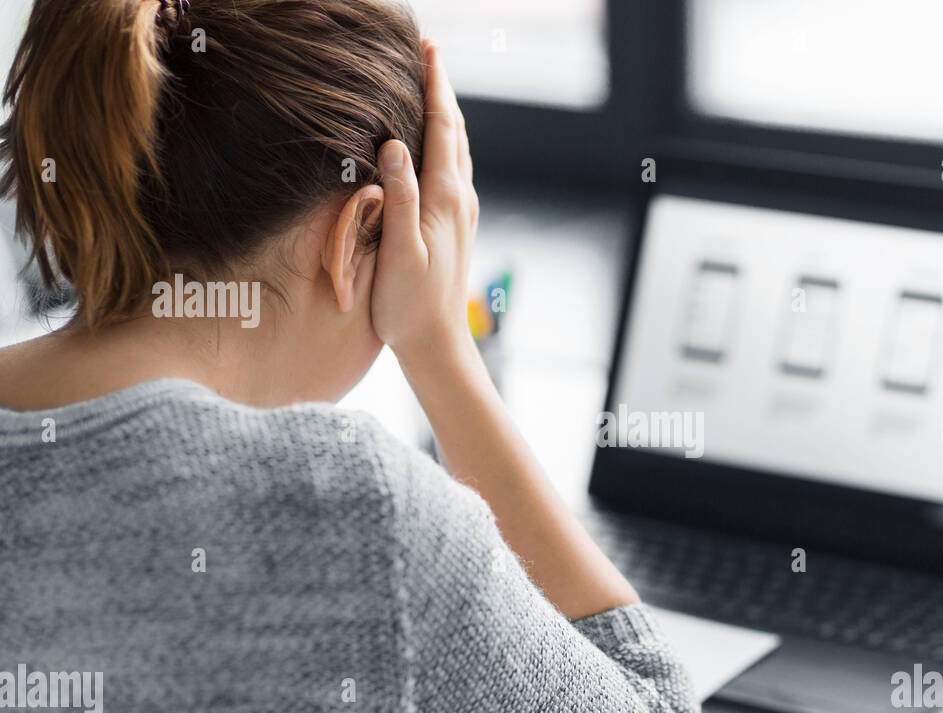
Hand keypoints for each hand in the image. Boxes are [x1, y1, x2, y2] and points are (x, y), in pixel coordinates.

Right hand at [371, 40, 479, 359]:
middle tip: (429, 54)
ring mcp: (462, 214)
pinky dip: (446, 144)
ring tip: (433, 89)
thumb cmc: (410, 304)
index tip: (428, 49)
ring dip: (447, 116)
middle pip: (456, 131)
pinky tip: (436, 148)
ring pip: (458, 150)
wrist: (437, 345)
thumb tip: (394, 144)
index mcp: (445, 197)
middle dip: (443, 91)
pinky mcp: (456, 228)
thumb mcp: (398, 250)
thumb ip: (399, 196)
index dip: (435, 86)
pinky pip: (454, 170)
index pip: (443, 127)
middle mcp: (460, 199)